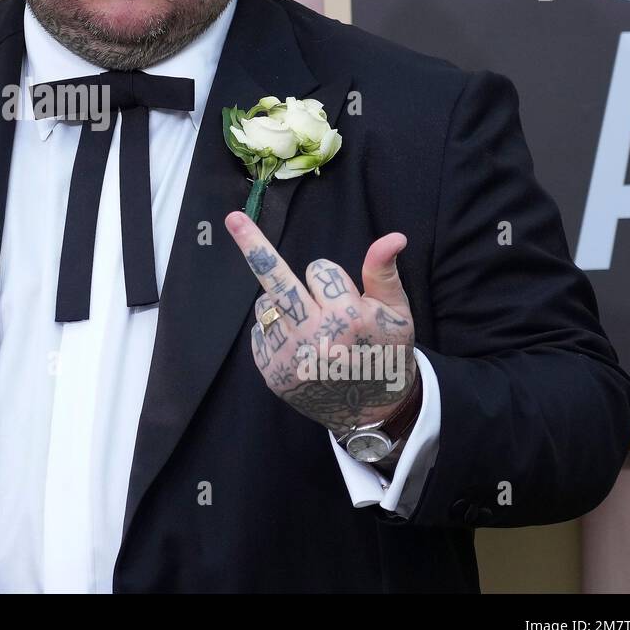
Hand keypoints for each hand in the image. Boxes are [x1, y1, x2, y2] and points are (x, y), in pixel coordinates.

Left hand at [224, 211, 417, 437]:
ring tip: (311, 329)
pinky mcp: (271, 372)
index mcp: (348, 319)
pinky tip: (298, 348)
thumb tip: (393, 236)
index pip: (320, 269)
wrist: (373, 411)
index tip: (346, 297)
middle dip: (254, 245)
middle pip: (276, 279)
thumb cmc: (386, 352)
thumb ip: (383, 272)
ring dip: (283, 305)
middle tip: (233, 218)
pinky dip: (275, 330)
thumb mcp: (396, 313)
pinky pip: (259, 330)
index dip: (332, 280)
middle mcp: (314, 338)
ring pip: (268, 303)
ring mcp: (289, 357)